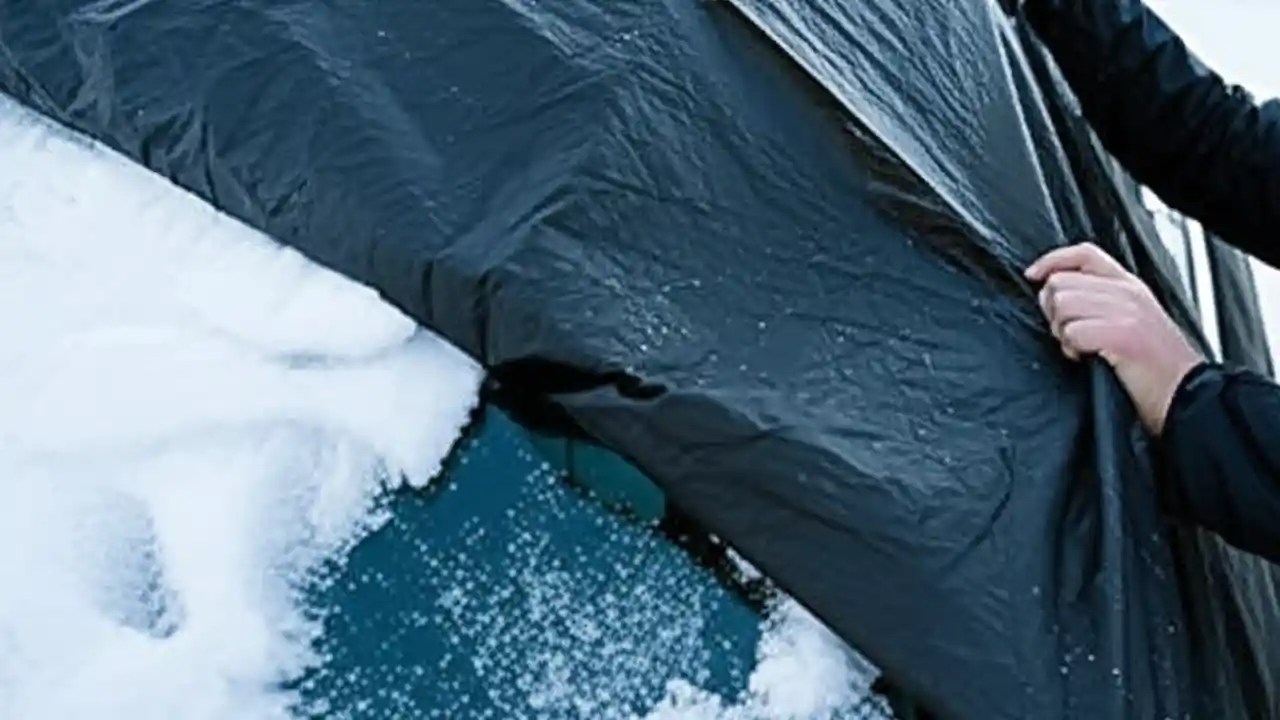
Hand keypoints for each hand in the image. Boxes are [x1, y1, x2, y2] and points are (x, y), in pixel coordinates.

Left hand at [1025, 242, 1204, 434]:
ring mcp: (1126, 311)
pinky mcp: (1122, 335)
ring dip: (1062, 331)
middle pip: (1061, 282)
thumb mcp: (1131, 320)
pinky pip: (1072, 332)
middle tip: (1070, 333)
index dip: (1052, 260)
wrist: (1185, 396)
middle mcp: (1128, 293)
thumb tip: (1055, 293)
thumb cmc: (1154, 368)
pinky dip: (1071, 349)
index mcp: (1130, 286)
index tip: (1033, 275)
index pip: (1084, 254)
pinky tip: (1087, 358)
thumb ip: (1099, 300)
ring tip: (1082, 347)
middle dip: (1053, 311)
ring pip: (1062, 305)